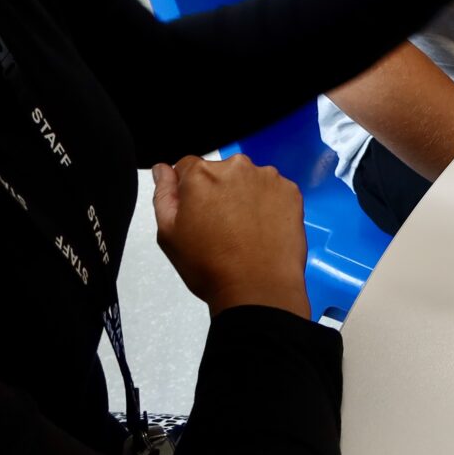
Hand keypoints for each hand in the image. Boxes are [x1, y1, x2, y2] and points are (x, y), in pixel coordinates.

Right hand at [151, 155, 311, 318]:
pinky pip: (273, 191)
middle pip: (221, 172)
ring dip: (244, 196)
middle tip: (220, 226)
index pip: (187, 166)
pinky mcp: (290, 191)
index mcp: (202, 174)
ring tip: (243, 231)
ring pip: (248, 180)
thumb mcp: (169, 233)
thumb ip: (163, 194)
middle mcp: (236, 167)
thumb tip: (163, 169)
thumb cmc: (211, 266)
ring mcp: (267, 177)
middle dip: (218, 192)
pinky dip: (268, 204)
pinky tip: (262, 229)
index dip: (188, 190)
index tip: (196, 211)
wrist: (257, 288)